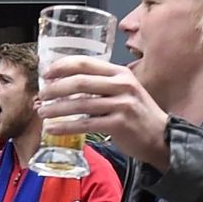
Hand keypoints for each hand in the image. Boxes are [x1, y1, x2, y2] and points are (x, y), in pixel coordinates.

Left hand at [36, 57, 170, 170]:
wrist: (161, 138)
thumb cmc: (138, 116)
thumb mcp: (124, 92)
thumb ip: (101, 86)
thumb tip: (66, 88)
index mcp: (120, 73)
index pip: (85, 63)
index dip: (62, 66)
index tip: (46, 73)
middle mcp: (122, 85)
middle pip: (80, 81)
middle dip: (56, 88)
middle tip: (41, 95)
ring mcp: (122, 104)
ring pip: (81, 104)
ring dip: (57, 109)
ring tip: (42, 113)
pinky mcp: (119, 124)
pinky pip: (86, 124)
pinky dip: (66, 127)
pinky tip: (53, 129)